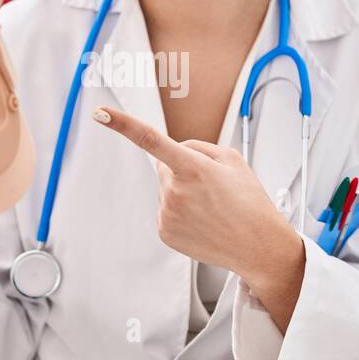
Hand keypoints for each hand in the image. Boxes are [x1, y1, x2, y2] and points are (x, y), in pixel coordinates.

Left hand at [91, 105, 304, 297]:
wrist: (258, 247)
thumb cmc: (250, 201)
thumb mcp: (232, 159)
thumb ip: (196, 147)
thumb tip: (173, 150)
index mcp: (192, 167)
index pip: (151, 140)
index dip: (122, 124)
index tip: (100, 112)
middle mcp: (175, 191)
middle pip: (164, 167)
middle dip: (182, 170)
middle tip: (213, 188)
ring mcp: (167, 214)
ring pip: (166, 190)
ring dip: (183, 193)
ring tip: (212, 208)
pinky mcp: (164, 232)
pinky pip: (166, 210)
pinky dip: (181, 212)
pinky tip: (203, 222)